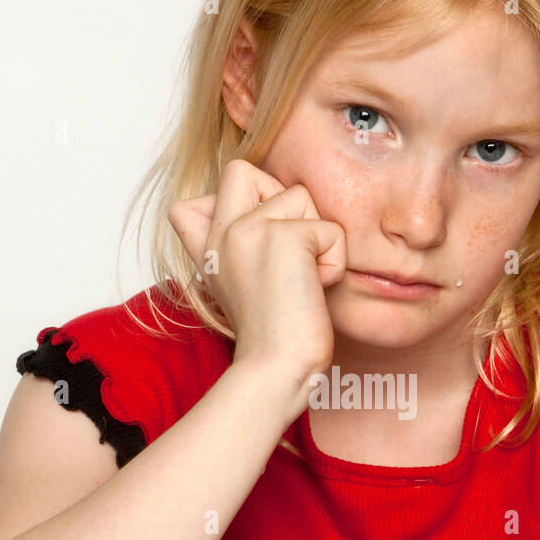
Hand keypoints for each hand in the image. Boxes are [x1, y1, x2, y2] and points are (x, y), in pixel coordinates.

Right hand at [167, 159, 345, 414]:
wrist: (276, 368)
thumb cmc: (271, 332)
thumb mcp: (238, 280)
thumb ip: (237, 241)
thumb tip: (267, 206)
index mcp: (207, 244)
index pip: (206, 188)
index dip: (239, 202)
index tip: (255, 253)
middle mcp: (220, 231)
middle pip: (243, 170)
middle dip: (279, 202)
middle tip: (286, 254)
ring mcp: (247, 230)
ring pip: (300, 195)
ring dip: (315, 237)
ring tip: (301, 279)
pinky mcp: (284, 238)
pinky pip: (330, 229)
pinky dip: (333, 261)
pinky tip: (314, 289)